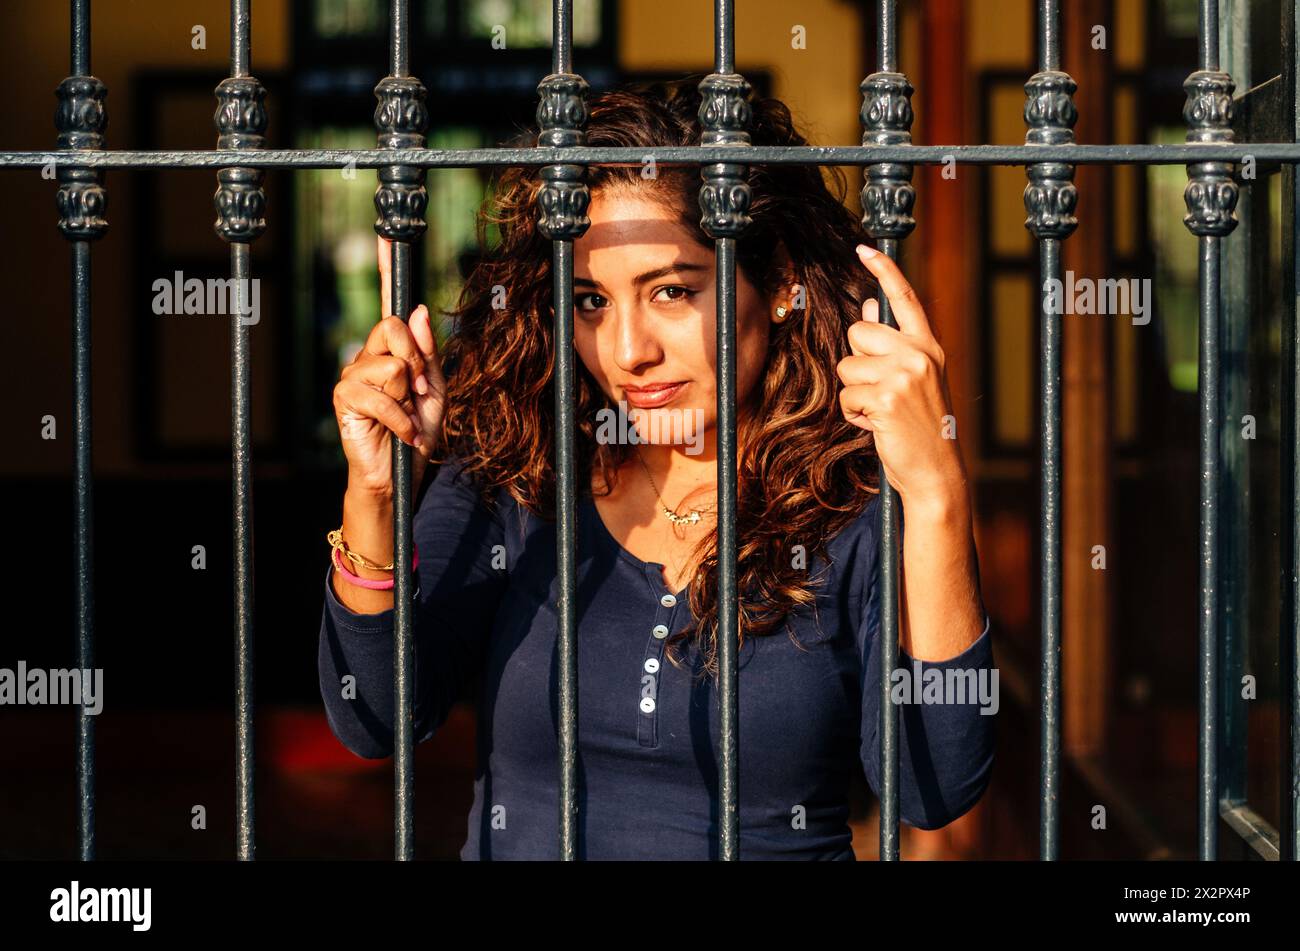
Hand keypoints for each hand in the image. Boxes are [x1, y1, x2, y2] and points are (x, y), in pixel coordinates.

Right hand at [332, 236, 446, 496]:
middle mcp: (367, 355)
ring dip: (409, 395)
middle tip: (420, 393)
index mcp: (391, 349)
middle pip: (393, 327)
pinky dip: (401, 419)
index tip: (388, 237)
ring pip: (391, 363)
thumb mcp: (435, 391)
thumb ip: (428, 354)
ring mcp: (352, 374)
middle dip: (417, 361)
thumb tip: (419, 311)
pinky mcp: (344, 398)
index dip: (386, 268)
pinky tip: (403, 435)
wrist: (401, 475)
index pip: (389, 303)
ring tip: (409, 418)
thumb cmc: (417, 433)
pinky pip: (381, 393)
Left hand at [836, 244, 968, 519]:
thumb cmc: (919, 425)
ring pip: (847, 367)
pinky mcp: (885, 398)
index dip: (883, 271)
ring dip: (854, 393)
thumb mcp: (912, 379)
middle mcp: (919, 355)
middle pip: (857, 332)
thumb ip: (891, 345)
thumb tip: (864, 308)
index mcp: (929, 347)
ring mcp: (904, 375)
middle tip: (879, 391)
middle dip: (856, 362)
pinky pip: (845, 397)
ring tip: (880, 412)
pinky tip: (876, 426)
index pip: (904, 299)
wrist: (935, 470)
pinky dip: (853, 416)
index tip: (863, 249)